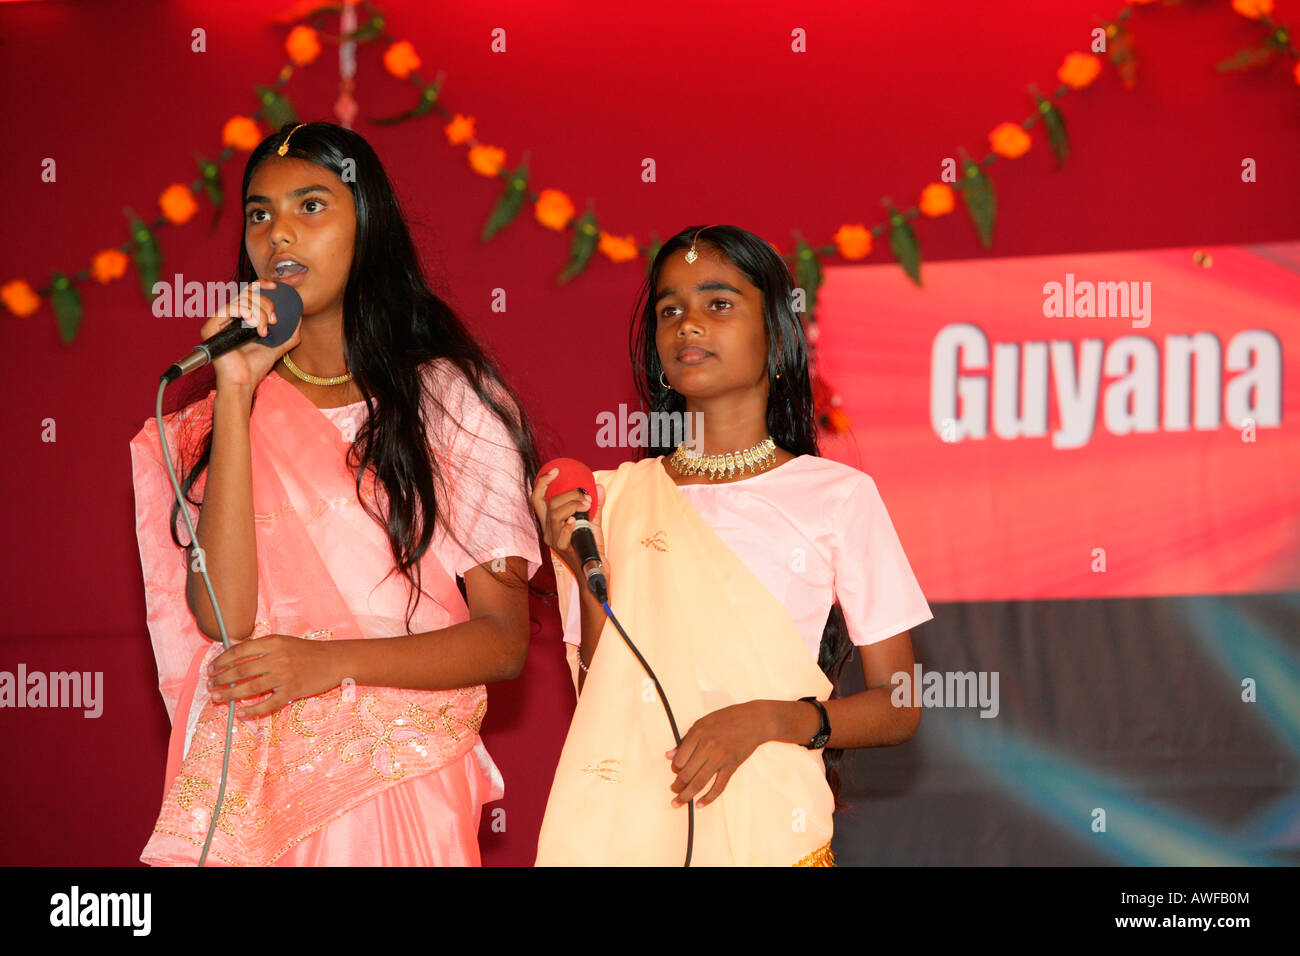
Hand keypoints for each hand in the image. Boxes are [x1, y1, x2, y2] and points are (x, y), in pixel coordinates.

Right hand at [200, 278, 300, 390]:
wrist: (244, 382)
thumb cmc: (256, 367)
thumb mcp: (277, 346)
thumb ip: (289, 333)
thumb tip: (299, 319)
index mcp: (240, 318)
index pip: (248, 292)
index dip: (260, 285)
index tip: (276, 287)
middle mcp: (227, 317)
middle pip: (247, 294)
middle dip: (265, 303)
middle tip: (274, 321)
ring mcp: (218, 322)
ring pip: (241, 300)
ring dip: (258, 312)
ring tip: (264, 330)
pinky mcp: (210, 328)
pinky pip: (229, 308)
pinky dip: (245, 313)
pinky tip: (254, 327)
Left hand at [206, 633, 341, 717]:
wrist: (335, 660)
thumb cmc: (308, 651)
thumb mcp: (283, 642)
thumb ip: (259, 645)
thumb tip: (231, 646)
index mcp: (273, 642)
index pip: (239, 651)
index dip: (221, 661)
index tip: (211, 669)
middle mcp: (276, 658)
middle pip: (241, 671)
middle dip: (221, 679)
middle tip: (210, 685)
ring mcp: (284, 676)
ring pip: (250, 688)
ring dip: (229, 695)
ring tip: (217, 698)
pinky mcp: (292, 691)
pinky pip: (268, 704)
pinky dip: (252, 710)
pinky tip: (241, 713)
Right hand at [530, 468, 607, 587]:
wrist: (595, 570)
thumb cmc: (591, 547)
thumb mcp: (593, 523)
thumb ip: (595, 506)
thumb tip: (599, 487)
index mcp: (550, 522)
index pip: (538, 499)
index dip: (543, 482)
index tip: (555, 470)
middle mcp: (548, 530)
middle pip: (549, 503)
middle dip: (568, 494)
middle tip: (586, 495)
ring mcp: (553, 540)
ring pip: (555, 514)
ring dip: (573, 505)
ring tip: (588, 504)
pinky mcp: (562, 549)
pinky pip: (561, 534)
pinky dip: (568, 525)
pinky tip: (575, 520)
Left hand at [665, 700, 774, 807]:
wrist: (753, 721)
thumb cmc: (728, 719)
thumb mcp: (702, 723)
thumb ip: (685, 740)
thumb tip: (669, 755)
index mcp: (698, 734)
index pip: (679, 759)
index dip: (674, 769)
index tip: (674, 772)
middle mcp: (707, 746)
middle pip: (686, 773)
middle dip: (677, 786)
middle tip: (674, 790)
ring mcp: (720, 758)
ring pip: (699, 783)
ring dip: (687, 795)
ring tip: (680, 801)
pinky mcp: (732, 766)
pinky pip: (718, 787)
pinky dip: (708, 798)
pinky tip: (700, 804)